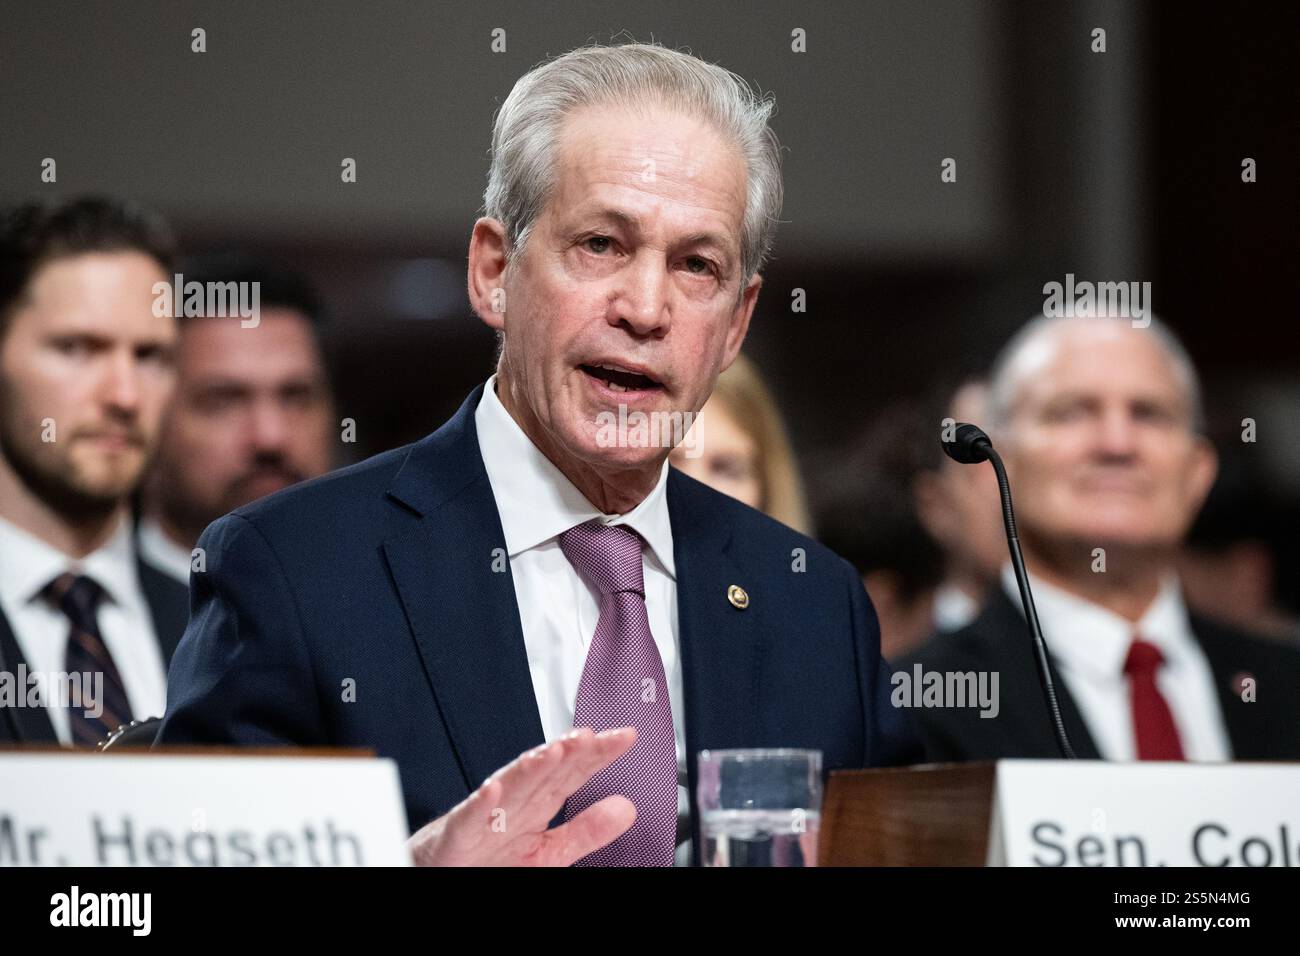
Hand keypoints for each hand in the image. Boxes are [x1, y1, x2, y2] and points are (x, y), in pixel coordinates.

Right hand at [407, 726, 637, 865]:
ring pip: (509, 788)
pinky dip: (480, 803)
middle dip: (566, 752)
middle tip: (590, 737)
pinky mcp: (458, 836)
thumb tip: (628, 808)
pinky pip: (468, 819)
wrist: (443, 869)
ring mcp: (485, 817)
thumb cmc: (492, 858)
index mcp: (539, 805)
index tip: (625, 737)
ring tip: (553, 752)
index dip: (599, 755)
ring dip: (529, 767)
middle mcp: (515, 804)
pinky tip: (493, 788)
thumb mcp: (552, 851)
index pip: (574, 773)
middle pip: (544, 773)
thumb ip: (588, 830)